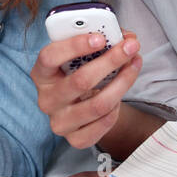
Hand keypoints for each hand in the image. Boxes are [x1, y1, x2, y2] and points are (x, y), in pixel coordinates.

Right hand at [31, 30, 141, 148]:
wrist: (82, 106)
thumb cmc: (81, 73)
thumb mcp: (82, 55)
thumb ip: (101, 42)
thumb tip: (127, 37)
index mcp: (41, 73)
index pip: (49, 57)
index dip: (74, 46)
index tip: (100, 38)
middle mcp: (46, 99)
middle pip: (80, 81)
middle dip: (110, 61)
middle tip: (131, 47)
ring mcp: (59, 122)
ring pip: (98, 104)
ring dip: (123, 82)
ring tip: (134, 65)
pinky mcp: (75, 139)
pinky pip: (104, 123)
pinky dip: (117, 107)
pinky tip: (120, 94)